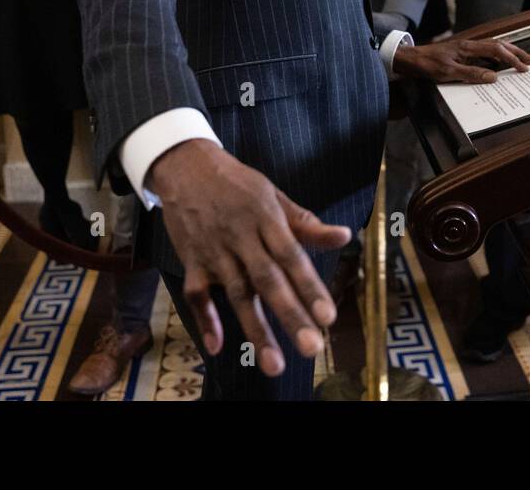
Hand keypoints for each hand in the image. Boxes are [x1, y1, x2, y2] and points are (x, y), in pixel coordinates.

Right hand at [148, 139, 351, 375]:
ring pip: (236, 293)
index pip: (292, 257)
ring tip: (273, 364)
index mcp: (266, 218)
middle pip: (268, 280)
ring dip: (255, 329)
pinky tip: (218, 346)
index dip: (310, 287)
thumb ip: (306, 222)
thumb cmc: (236, 183)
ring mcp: (215, 251)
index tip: (328, 317)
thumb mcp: (273, 194)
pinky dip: (205, 320)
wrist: (185, 165)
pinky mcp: (191, 260)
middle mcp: (241, 237)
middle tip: (311, 347)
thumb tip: (344, 236)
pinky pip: (196, 293)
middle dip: (290, 315)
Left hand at [392, 36, 529, 83]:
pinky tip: (501, 66)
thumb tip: (494, 77)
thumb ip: (471, 74)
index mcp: (469, 48)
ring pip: (493, 48)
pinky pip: (485, 54)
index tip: (523, 68)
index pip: (496, 50)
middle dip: (517, 52)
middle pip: (499, 45)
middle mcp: (470, 45)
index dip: (512, 59)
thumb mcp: (448, 72)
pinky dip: (497, 58)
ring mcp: (467, 49)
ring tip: (522, 61)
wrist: (412, 59)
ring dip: (509, 54)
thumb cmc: (427, 65)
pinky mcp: (463, 54)